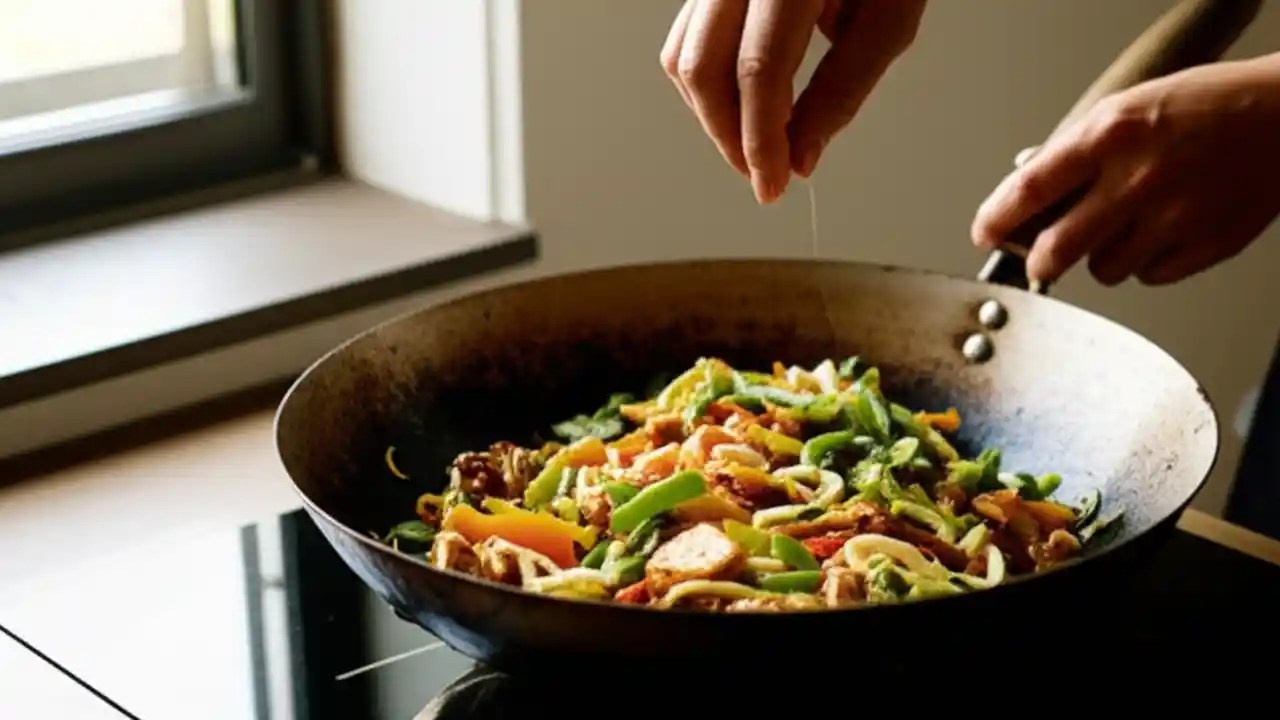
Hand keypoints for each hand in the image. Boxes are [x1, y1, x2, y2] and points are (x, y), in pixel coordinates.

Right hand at [660, 0, 925, 203]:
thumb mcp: (889, 21)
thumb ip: (843, 90)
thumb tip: (800, 157)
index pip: (759, 69)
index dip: (761, 138)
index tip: (773, 185)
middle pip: (705, 66)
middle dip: (728, 135)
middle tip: (760, 175)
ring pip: (684, 57)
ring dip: (712, 116)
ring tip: (752, 146)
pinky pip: (685, 39)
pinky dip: (708, 85)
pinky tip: (741, 107)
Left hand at [971, 54, 1279, 285]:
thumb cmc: (1206, 107)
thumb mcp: (1127, 107)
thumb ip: (1077, 151)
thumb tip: (1027, 188)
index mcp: (1110, 135)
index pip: (1030, 189)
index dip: (997, 219)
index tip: (985, 233)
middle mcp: (1137, 179)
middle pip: (1056, 251)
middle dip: (1039, 261)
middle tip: (1040, 258)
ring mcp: (1173, 218)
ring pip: (1102, 271)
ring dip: (1100, 258)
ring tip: (1125, 227)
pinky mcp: (1205, 246)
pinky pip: (1148, 277)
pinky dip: (1145, 264)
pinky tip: (1161, 233)